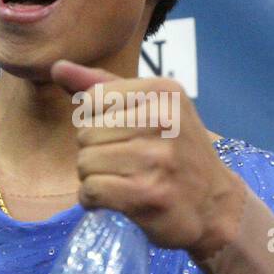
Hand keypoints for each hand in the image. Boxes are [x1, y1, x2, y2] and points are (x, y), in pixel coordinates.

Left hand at [49, 59, 246, 259]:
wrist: (215, 206)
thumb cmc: (178, 154)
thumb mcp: (152, 109)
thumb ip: (103, 86)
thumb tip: (57, 67)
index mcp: (163, 91)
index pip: (92, 100)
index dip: (97, 123)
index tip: (123, 138)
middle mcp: (162, 119)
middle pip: (85, 134)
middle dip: (94, 153)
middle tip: (124, 165)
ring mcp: (157, 158)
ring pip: (85, 163)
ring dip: (93, 178)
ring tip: (121, 182)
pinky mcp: (149, 193)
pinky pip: (91, 190)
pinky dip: (93, 200)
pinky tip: (113, 200)